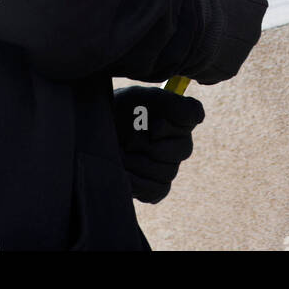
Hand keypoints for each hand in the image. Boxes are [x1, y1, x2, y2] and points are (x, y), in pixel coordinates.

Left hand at [112, 85, 204, 203]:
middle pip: (183, 149)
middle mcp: (176, 140)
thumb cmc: (114, 112)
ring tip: (122, 155)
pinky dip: (139, 183)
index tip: (153, 124)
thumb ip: (169, 103)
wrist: (89, 133)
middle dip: (153, 145)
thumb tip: (199, 117)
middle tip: (131, 140)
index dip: (173, 121)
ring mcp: (166, 165)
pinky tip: (125, 174)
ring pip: (168, 171)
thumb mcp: (137, 98)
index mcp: (174, 114)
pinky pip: (157, 190)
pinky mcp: (154, 187)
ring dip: (141, 163)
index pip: (193, 114)